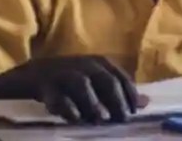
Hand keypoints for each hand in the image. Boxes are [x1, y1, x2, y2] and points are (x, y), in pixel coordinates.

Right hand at [26, 56, 140, 123]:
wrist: (34, 74)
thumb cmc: (73, 79)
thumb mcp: (97, 82)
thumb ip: (120, 91)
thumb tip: (146, 103)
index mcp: (99, 63)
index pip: (120, 77)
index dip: (129, 94)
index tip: (133, 113)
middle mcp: (84, 64)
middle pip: (104, 79)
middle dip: (115, 99)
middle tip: (122, 119)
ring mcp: (64, 73)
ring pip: (81, 84)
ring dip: (92, 102)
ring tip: (100, 119)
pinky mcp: (46, 86)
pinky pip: (57, 96)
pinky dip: (66, 107)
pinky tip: (75, 118)